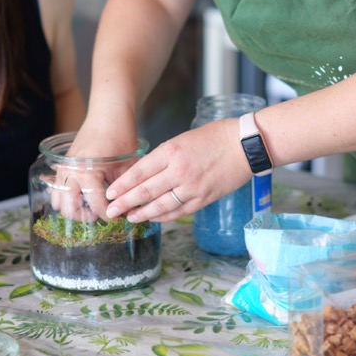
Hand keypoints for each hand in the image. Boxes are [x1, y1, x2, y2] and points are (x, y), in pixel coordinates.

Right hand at [45, 118, 140, 221]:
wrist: (108, 115)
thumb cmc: (120, 136)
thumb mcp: (127, 166)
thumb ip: (125, 190)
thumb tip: (127, 212)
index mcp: (86, 171)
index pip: (96, 204)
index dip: (109, 215)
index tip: (119, 218)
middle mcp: (69, 172)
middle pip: (69, 209)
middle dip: (87, 216)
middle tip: (103, 213)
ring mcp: (62, 169)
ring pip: (58, 202)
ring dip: (74, 208)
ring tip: (93, 205)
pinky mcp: (61, 167)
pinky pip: (57, 190)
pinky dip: (67, 198)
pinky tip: (84, 196)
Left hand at [103, 118, 249, 222]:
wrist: (245, 145)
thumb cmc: (214, 137)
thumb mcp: (183, 139)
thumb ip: (163, 157)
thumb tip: (144, 175)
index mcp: (171, 151)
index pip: (139, 172)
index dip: (122, 185)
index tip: (110, 193)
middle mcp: (179, 171)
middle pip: (145, 191)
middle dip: (125, 203)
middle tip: (110, 212)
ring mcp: (192, 187)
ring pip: (160, 206)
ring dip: (142, 214)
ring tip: (129, 218)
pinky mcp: (204, 198)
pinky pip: (178, 211)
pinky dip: (163, 217)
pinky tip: (152, 218)